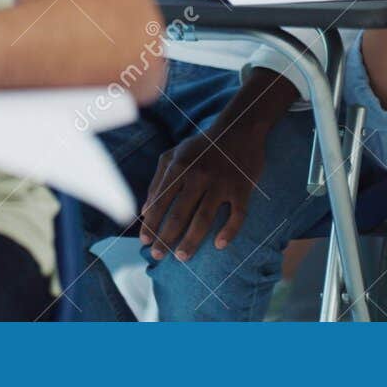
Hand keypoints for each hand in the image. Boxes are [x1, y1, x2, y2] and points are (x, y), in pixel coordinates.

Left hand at [138, 125, 265, 261]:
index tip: (144, 241)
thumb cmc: (201, 147)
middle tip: (157, 256)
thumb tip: (145, 212)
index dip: (151, 223)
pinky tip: (219, 246)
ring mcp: (222, 183)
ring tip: (182, 257)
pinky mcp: (242, 189)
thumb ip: (158, 181)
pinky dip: (229, 231)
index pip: (160, 201)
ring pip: (204, 218)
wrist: (239, 130)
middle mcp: (199, 175)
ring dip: (191, 241)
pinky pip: (237, 215)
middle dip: (165, 238)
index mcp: (179, 167)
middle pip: (179, 214)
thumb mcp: (174, 156)